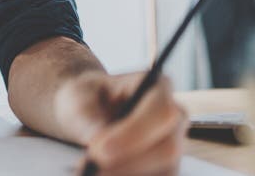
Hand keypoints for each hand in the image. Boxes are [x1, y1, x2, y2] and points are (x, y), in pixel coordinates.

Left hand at [54, 71, 188, 174]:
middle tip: (89, 169)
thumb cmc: (85, 98)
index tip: (99, 150)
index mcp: (158, 87)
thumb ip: (88, 120)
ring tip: (90, 172)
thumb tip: (97, 146)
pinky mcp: (167, 168)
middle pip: (167, 149)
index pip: (160, 111)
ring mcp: (175, 146)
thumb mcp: (79, 100)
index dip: (134, 133)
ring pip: (164, 172)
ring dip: (125, 175)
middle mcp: (175, 118)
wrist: (87, 112)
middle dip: (127, 163)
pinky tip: (102, 175)